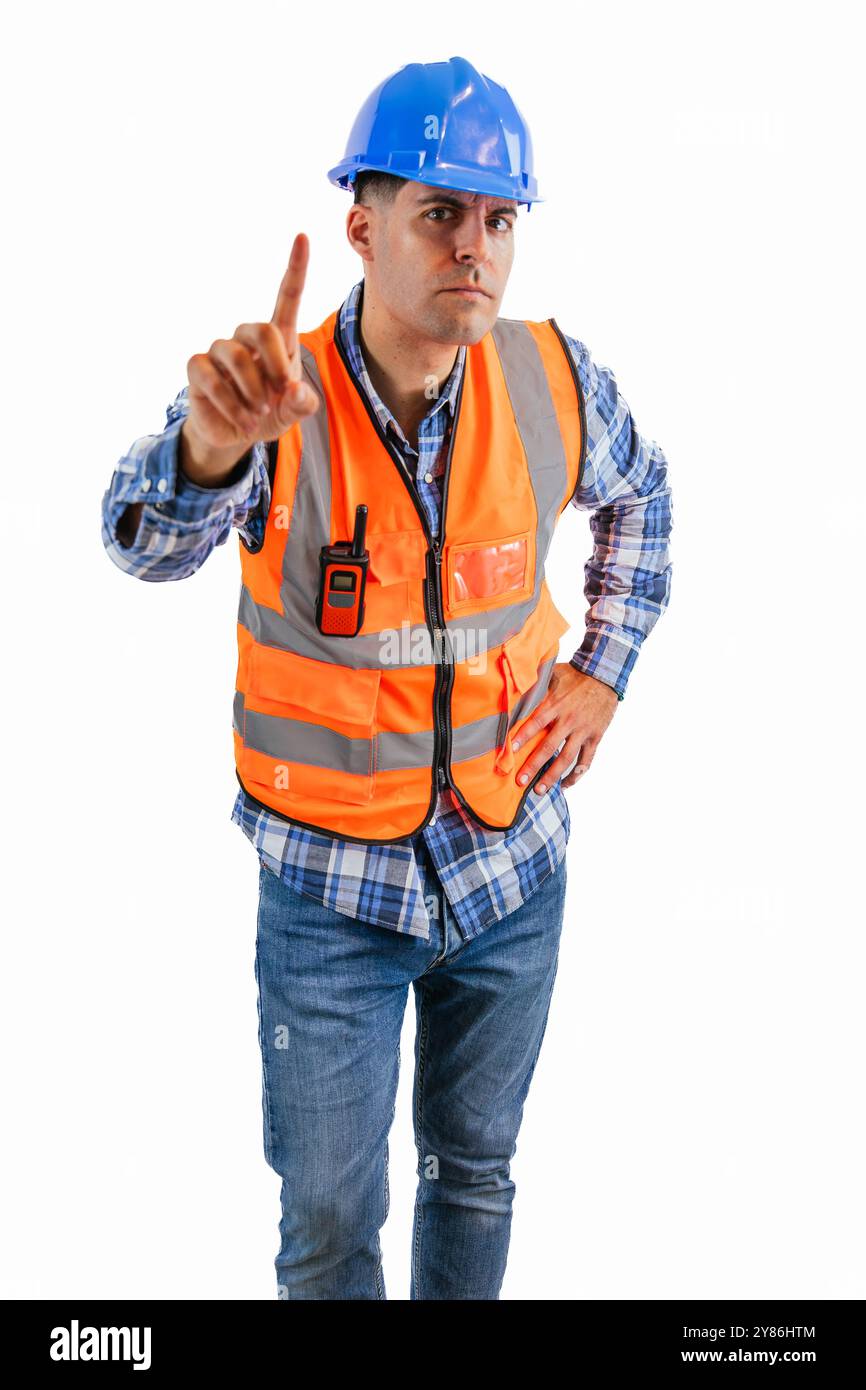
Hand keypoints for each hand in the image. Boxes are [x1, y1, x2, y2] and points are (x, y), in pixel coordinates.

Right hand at [184, 232, 318, 455]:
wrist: (235, 435)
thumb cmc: (268, 413)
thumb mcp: (292, 412)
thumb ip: (302, 403)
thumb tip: (297, 393)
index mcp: (278, 339)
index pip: (287, 296)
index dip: (296, 268)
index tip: (302, 237)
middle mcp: (246, 338)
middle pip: (261, 328)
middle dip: (275, 364)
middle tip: (282, 393)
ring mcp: (219, 350)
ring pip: (236, 357)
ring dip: (253, 391)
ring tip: (260, 413)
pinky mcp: (197, 368)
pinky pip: (212, 378)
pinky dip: (232, 404)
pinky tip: (243, 422)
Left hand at [510, 664, 618, 792]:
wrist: (604, 675)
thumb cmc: (575, 674)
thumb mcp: (553, 673)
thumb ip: (535, 682)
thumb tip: (513, 682)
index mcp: (556, 705)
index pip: (536, 723)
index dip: (523, 737)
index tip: (510, 751)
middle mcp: (569, 720)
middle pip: (549, 747)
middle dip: (533, 766)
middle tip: (520, 781)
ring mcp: (583, 731)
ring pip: (567, 759)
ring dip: (552, 776)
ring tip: (539, 790)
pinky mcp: (595, 737)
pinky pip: (586, 761)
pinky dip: (577, 775)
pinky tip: (566, 785)